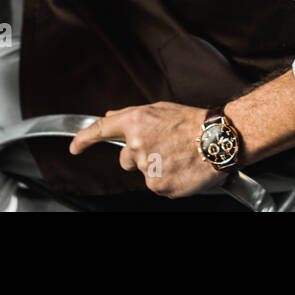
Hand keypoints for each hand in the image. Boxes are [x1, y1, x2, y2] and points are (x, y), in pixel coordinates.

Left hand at [69, 102, 224, 198]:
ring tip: (179, 155)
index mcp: (136, 120)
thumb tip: (111, 116)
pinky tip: (182, 168)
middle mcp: (137, 143)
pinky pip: (157, 185)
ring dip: (157, 167)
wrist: (219, 139)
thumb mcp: (160, 109)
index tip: (75, 147)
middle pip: (125, 158)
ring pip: (143, 172)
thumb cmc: (193, 122)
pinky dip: (168, 179)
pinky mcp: (158, 185)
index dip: (84, 139)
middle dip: (139, 156)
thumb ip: (132, 115)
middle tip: (165, 147)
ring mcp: (147, 167)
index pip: (102, 130)